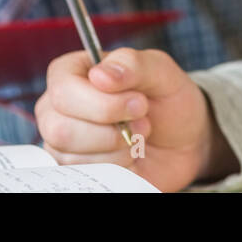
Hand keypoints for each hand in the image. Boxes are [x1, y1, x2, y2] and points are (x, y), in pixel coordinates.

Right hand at [35, 47, 236, 191]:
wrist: (183, 137)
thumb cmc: (165, 96)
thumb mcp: (160, 70)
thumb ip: (131, 64)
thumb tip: (99, 75)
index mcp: (71, 72)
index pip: (63, 91)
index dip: (101, 103)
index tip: (139, 102)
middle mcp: (58, 107)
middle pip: (60, 129)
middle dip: (111, 131)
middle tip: (144, 122)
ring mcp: (64, 142)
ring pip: (71, 158)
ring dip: (117, 149)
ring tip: (140, 135)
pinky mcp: (77, 170)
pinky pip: (85, 177)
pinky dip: (117, 167)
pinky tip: (131, 154)